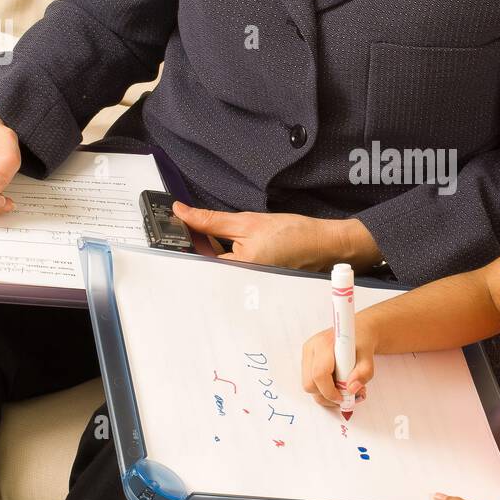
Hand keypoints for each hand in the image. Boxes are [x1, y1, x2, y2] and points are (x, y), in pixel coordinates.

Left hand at [172, 204, 342, 271]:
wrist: (324, 245)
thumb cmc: (294, 233)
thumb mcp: (248, 221)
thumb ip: (211, 220)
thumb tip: (182, 212)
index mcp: (237, 270)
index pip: (195, 258)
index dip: (182, 241)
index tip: (175, 225)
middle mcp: (239, 284)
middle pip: (204, 265)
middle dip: (197, 245)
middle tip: (198, 226)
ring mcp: (246, 286)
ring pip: (216, 267)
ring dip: (212, 249)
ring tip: (225, 234)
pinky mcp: (252, 283)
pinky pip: (230, 270)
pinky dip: (226, 255)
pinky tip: (237, 243)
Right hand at [301, 317, 375, 407]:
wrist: (358, 331)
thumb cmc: (361, 339)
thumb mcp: (368, 354)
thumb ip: (364, 371)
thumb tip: (352, 388)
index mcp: (324, 343)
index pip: (319, 374)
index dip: (330, 391)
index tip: (343, 398)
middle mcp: (311, 349)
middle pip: (310, 384)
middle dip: (328, 396)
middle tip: (346, 397)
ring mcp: (307, 356)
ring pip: (309, 386)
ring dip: (327, 395)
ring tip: (346, 390)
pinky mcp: (308, 363)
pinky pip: (312, 383)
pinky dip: (324, 390)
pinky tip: (338, 386)